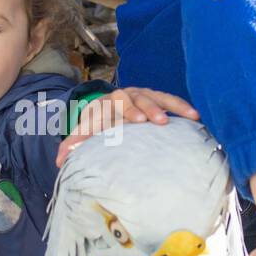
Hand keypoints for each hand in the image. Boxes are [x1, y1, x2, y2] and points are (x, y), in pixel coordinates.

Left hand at [55, 87, 197, 167]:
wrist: (108, 106)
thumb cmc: (98, 125)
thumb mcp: (84, 133)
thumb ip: (73, 145)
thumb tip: (60, 161)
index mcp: (104, 105)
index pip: (112, 107)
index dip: (123, 113)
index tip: (136, 121)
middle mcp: (123, 97)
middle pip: (133, 98)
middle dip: (145, 107)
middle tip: (156, 120)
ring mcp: (141, 95)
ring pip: (154, 96)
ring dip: (167, 105)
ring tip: (184, 116)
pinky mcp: (156, 97)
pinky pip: (170, 99)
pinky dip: (181, 106)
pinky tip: (195, 117)